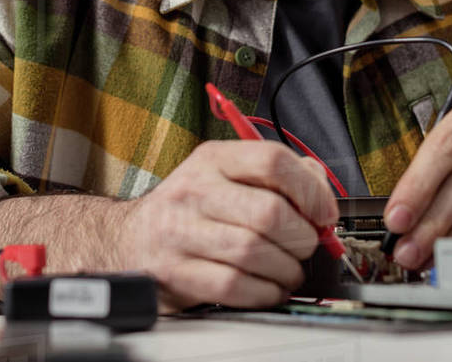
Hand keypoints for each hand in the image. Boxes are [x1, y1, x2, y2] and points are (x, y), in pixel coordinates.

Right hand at [116, 140, 338, 310]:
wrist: (128, 238)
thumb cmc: (190, 207)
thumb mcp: (225, 174)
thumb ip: (276, 175)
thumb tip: (321, 194)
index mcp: (213, 159)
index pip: (272, 161)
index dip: (310, 190)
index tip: (323, 212)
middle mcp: (194, 190)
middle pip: (270, 212)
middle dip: (303, 236)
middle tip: (305, 245)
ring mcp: (181, 232)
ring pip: (255, 252)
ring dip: (287, 268)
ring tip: (288, 269)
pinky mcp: (176, 272)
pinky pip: (236, 286)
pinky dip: (265, 292)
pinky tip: (268, 287)